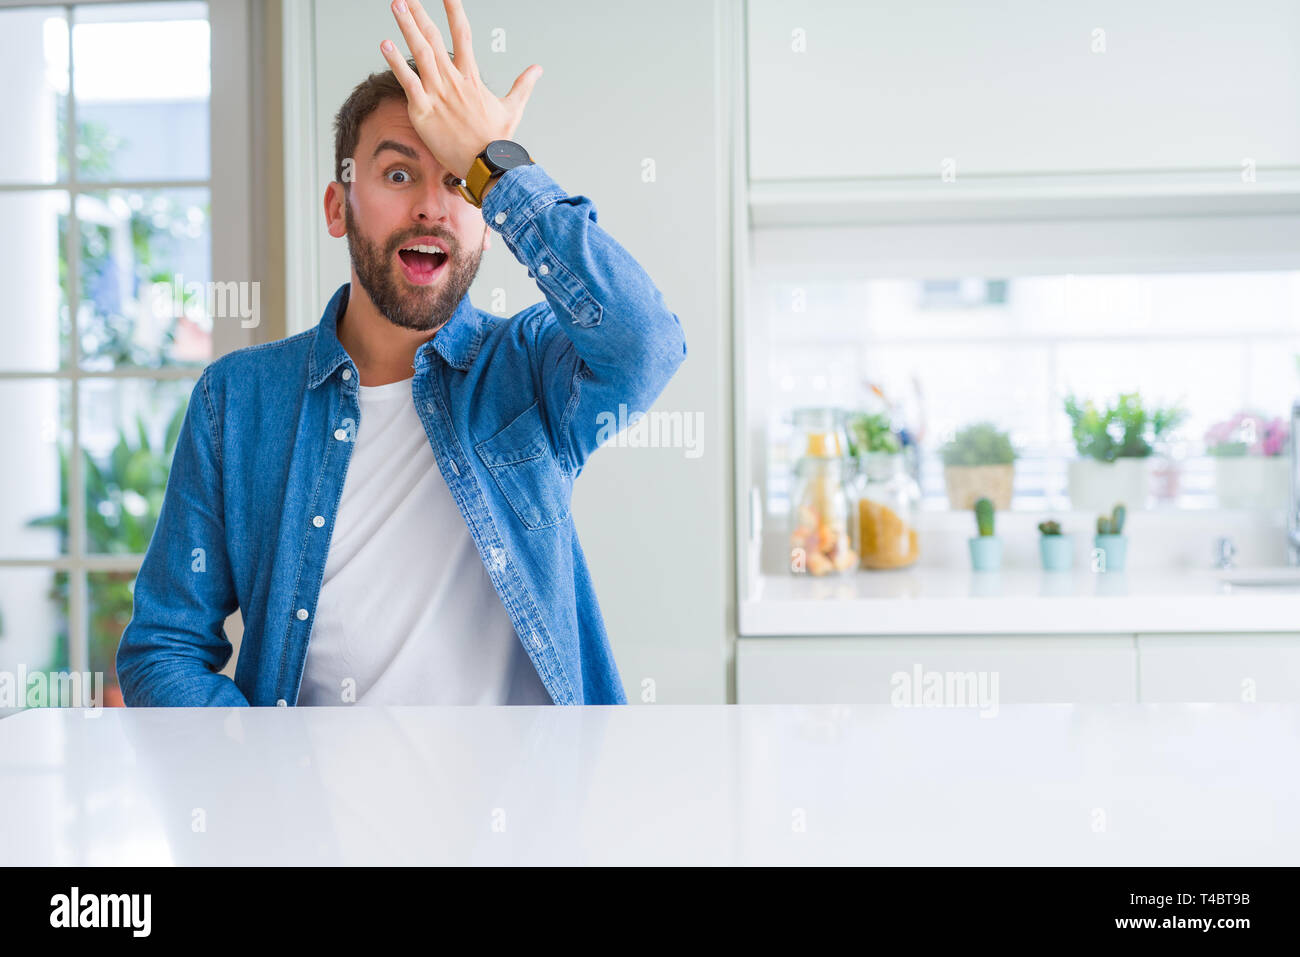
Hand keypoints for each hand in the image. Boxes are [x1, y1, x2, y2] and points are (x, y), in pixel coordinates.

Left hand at [380, 0, 541, 180]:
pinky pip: (407, 81)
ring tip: (397, 5)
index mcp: (471, 77)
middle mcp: (453, 80)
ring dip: (407, 27)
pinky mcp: (424, 110)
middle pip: (434, 38)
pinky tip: (385, 44)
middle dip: (420, 15)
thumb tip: (538, 69)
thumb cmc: (496, 139)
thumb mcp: (513, 108)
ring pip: (420, 52)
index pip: (462, 34)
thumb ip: (523, 85)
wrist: (486, 164)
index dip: (454, 11)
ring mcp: (437, 94)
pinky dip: (395, 62)